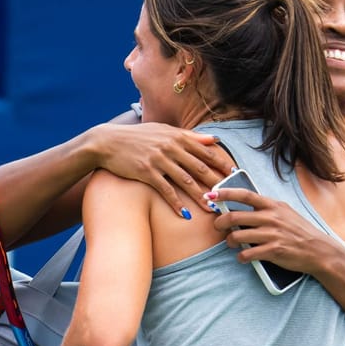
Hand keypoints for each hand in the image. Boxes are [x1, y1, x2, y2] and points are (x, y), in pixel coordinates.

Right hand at [92, 122, 230, 215]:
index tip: (236, 175)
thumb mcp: (164, 131)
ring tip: (212, 209)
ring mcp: (159, 160)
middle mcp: (171, 147)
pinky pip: (165, 190)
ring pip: (186, 181)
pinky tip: (185, 214)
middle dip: (216, 183)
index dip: (223, 164)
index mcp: (178, 136)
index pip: (207, 151)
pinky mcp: (146, 172)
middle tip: (229, 196)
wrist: (108, 142)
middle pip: (200, 168)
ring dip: (200, 197)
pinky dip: (176, 203)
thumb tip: (213, 140)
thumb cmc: (138, 137)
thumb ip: (190, 136)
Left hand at [206, 187, 339, 274]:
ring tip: (232, 243)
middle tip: (217, 226)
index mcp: (273, 206)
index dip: (225, 193)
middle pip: (234, 217)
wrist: (319, 250)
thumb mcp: (286, 212)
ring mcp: (272, 235)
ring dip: (230, 241)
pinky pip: (247, 254)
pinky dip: (241, 257)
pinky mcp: (273, 251)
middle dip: (220, 222)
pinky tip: (243, 257)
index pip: (245, 195)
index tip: (211, 195)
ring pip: (237, 236)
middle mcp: (271, 218)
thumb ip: (267, 208)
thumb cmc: (301, 231)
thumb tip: (245, 207)